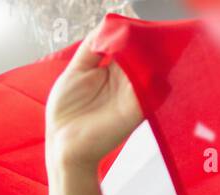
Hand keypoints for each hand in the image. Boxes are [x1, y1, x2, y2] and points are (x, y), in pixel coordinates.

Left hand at [45, 26, 142, 169]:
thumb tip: (108, 26)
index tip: (127, 22)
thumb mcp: (74, 72)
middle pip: (142, 50)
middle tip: (140, 29)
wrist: (65, 146)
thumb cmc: (66, 113)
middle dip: (143, 37)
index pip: (127, 42)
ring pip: (151, 63)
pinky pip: (154, 85)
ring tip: (145, 41)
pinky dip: (152, 73)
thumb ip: (90, 49)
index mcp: (111, 67)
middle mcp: (126, 77)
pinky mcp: (139, 106)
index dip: (128, 30)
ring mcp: (134, 90)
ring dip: (150, 52)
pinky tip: (145, 64)